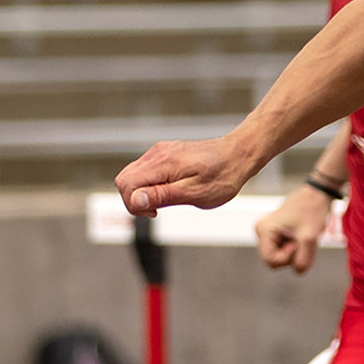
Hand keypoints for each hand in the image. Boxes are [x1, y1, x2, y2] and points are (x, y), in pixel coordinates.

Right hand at [114, 136, 256, 216]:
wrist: (239, 154)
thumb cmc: (223, 176)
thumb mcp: (196, 193)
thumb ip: (163, 195)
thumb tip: (135, 200)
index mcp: (163, 163)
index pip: (126, 184)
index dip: (134, 204)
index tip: (155, 212)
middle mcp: (157, 153)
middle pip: (124, 179)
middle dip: (134, 199)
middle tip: (158, 209)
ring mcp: (160, 151)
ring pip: (132, 175)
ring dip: (142, 192)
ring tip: (167, 199)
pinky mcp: (165, 153)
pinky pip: (145, 170)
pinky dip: (150, 184)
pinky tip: (170, 189)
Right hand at [255, 186, 334, 273]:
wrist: (318, 194)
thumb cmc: (312, 210)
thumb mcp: (309, 237)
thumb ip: (303, 259)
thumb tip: (298, 272)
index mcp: (264, 230)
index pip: (270, 260)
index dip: (287, 257)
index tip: (298, 242)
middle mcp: (261, 232)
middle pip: (274, 261)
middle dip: (291, 255)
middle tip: (301, 239)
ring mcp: (268, 233)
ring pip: (280, 257)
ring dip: (295, 251)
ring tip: (302, 235)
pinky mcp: (276, 234)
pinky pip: (284, 250)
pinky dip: (296, 247)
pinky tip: (301, 235)